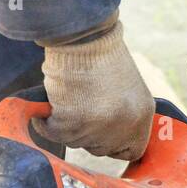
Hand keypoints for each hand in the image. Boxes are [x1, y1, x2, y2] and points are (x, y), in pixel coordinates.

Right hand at [35, 20, 154, 161]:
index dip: (115, 145)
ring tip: (64, 103)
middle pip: (102, 149)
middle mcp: (124, 127)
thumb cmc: (102, 55)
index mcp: (142, 117)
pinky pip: (54, 133)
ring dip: (66, 127)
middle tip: (78, 111)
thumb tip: (107, 132)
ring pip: (77, 142)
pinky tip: (45, 111)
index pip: (133, 151)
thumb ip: (123, 113)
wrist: (83, 36)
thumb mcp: (128, 88)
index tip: (101, 135)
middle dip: (88, 135)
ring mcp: (99, 128)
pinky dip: (45, 123)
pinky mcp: (73, 124)